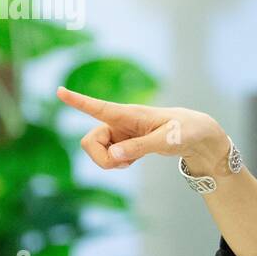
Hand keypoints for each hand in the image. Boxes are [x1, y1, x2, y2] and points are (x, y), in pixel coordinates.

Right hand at [56, 87, 229, 172]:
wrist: (197, 136)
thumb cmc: (184, 132)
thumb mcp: (166, 141)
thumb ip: (139, 148)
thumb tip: (113, 156)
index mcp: (129, 114)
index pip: (99, 107)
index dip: (78, 101)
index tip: (59, 90)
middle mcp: (119, 122)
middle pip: (89, 142)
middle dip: (99, 158)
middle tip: (121, 165)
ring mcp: (120, 133)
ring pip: (96, 151)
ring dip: (109, 163)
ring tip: (131, 161)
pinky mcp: (123, 143)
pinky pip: (107, 157)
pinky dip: (116, 164)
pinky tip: (131, 160)